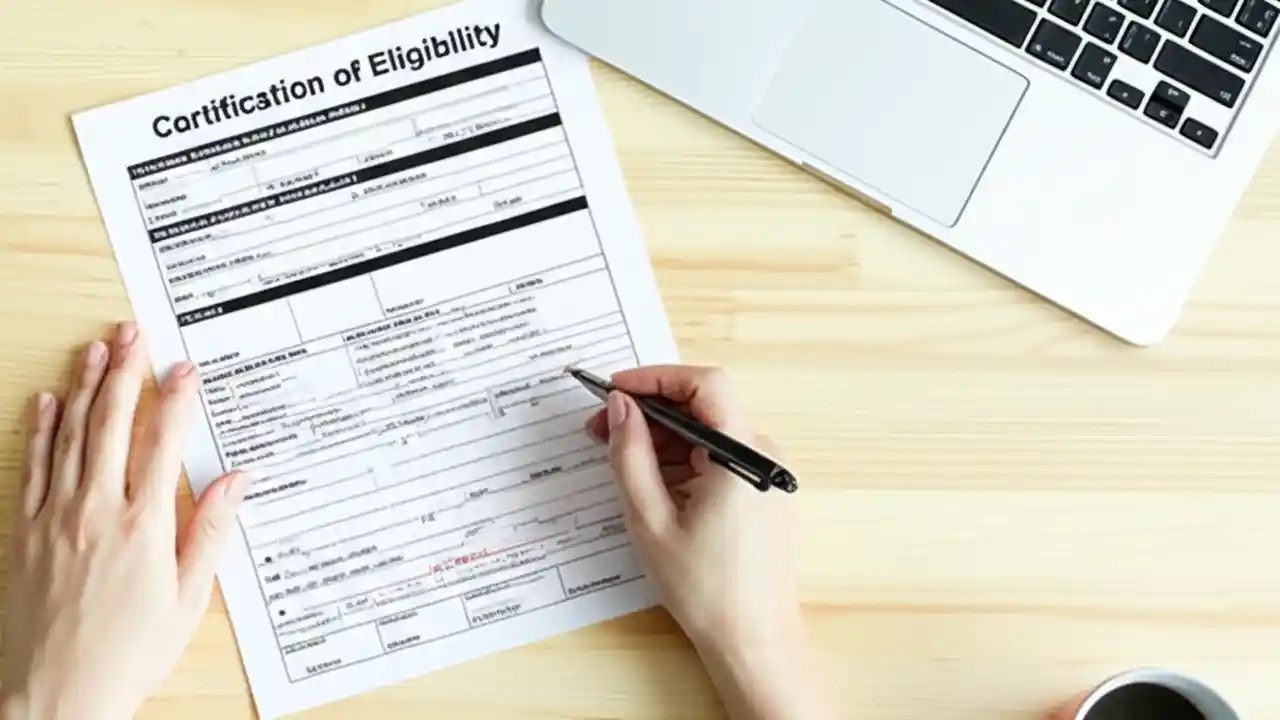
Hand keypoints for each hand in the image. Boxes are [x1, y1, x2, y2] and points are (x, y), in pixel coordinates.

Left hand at [1, 324, 246, 719]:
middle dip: (124, 373)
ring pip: (70, 436)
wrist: (55, 697)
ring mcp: (55, 518)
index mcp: (144, 527)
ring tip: (96, 350)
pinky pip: (33, 467)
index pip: (164, 444)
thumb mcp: (189, 599)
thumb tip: (234, 481)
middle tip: (132, 334)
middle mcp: (96, 512)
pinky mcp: (25, 533)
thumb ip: (209, 532)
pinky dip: (40, 430)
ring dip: (83, 388)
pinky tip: (46, 401)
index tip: (183, 367)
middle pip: (112, 425)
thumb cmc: (127, 654)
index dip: (175, 399)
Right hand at [588, 366, 836, 719]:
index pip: (704, 384)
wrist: (753, 639)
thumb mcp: (650, 520)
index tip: (615, 389)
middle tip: (601, 427)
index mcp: (741, 456)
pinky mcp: (762, 491)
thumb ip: (631, 456)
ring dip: (663, 437)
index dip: (655, 377)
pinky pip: (719, 457)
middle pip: (703, 406)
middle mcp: (762, 456)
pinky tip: (650, 480)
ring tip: (618, 459)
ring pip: (708, 432)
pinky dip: (683, 458)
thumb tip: (620, 408)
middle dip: (649, 411)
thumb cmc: (705, 590)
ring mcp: (766, 473)